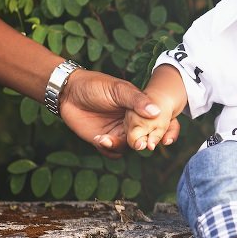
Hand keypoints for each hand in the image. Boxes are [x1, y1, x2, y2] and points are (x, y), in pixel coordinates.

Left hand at [59, 70, 179, 157]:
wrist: (67, 92)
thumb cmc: (95, 85)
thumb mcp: (118, 89)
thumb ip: (137, 100)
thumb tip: (157, 112)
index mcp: (141, 108)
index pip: (161, 121)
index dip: (169, 131)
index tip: (166, 139)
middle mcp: (133, 121)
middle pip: (147, 138)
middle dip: (144, 143)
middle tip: (138, 144)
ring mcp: (119, 131)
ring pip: (129, 147)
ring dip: (120, 146)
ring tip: (105, 139)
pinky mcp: (104, 139)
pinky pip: (113, 152)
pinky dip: (108, 149)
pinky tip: (99, 139)